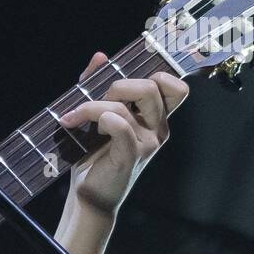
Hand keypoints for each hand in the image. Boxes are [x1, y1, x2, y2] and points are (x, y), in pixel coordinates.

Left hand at [59, 52, 189, 217]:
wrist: (90, 196)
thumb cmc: (95, 157)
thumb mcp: (97, 117)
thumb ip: (98, 86)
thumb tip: (100, 57)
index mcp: (154, 119)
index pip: (176, 88)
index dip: (159, 75)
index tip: (128, 78)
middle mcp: (157, 129)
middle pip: (152, 86)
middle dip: (118, 85)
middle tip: (97, 101)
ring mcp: (147, 143)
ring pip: (125, 105)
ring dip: (93, 106)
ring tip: (76, 119)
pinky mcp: (131, 156)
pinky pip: (119, 125)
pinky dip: (97, 118)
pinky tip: (80, 127)